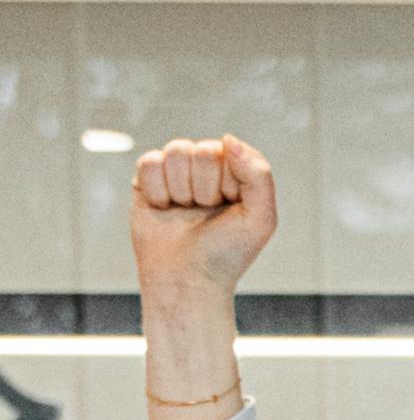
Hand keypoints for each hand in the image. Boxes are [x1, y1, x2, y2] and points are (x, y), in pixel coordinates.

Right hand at [131, 134, 278, 297]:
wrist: (185, 281)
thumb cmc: (226, 254)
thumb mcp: (260, 218)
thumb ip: (259, 174)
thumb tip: (228, 138)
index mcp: (236, 174)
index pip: (228, 151)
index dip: (227, 183)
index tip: (228, 209)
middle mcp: (207, 170)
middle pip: (200, 149)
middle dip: (203, 188)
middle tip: (205, 213)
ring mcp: (177, 173)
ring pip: (175, 151)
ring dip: (181, 189)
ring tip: (185, 212)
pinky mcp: (148, 181)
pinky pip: (149, 162)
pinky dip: (157, 190)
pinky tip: (164, 209)